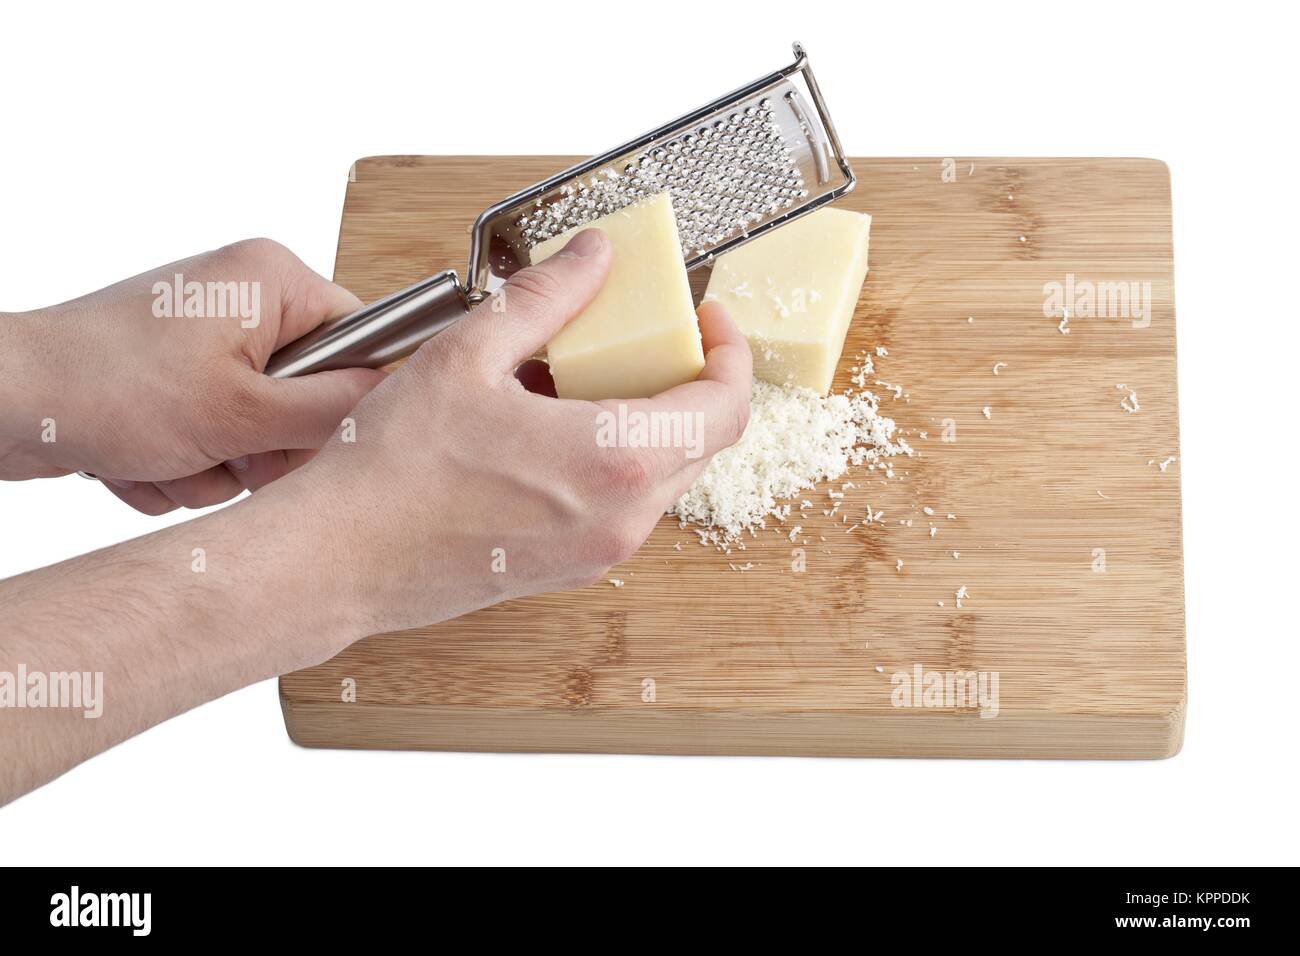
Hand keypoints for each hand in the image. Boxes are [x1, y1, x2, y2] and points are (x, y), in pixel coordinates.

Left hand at [0, 239, 384, 512]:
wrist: (7, 402)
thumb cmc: (106, 386)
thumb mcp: (241, 413)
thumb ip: (330, 411)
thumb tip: (389, 408)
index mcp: (273, 280)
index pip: (361, 342)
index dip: (339, 401)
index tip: (296, 434)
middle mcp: (245, 300)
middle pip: (309, 398)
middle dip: (262, 447)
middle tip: (219, 450)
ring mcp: (209, 340)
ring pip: (260, 431)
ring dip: (217, 464)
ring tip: (169, 453)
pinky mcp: (178, 377)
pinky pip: (216, 438)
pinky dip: (184, 462)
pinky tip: (144, 457)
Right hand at [270, 227, 752, 635]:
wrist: (339, 561)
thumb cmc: (393, 469)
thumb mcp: (469, 355)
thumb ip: (545, 298)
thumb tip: (594, 256)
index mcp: (614, 461)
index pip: (725, 407)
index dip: (729, 354)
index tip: (707, 320)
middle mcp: (622, 519)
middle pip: (701, 442)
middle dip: (687, 382)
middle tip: (644, 338)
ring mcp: (599, 553)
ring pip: (662, 477)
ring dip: (646, 422)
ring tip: (584, 380)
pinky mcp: (572, 569)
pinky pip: (622, 507)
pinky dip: (613, 461)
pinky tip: (554, 429)